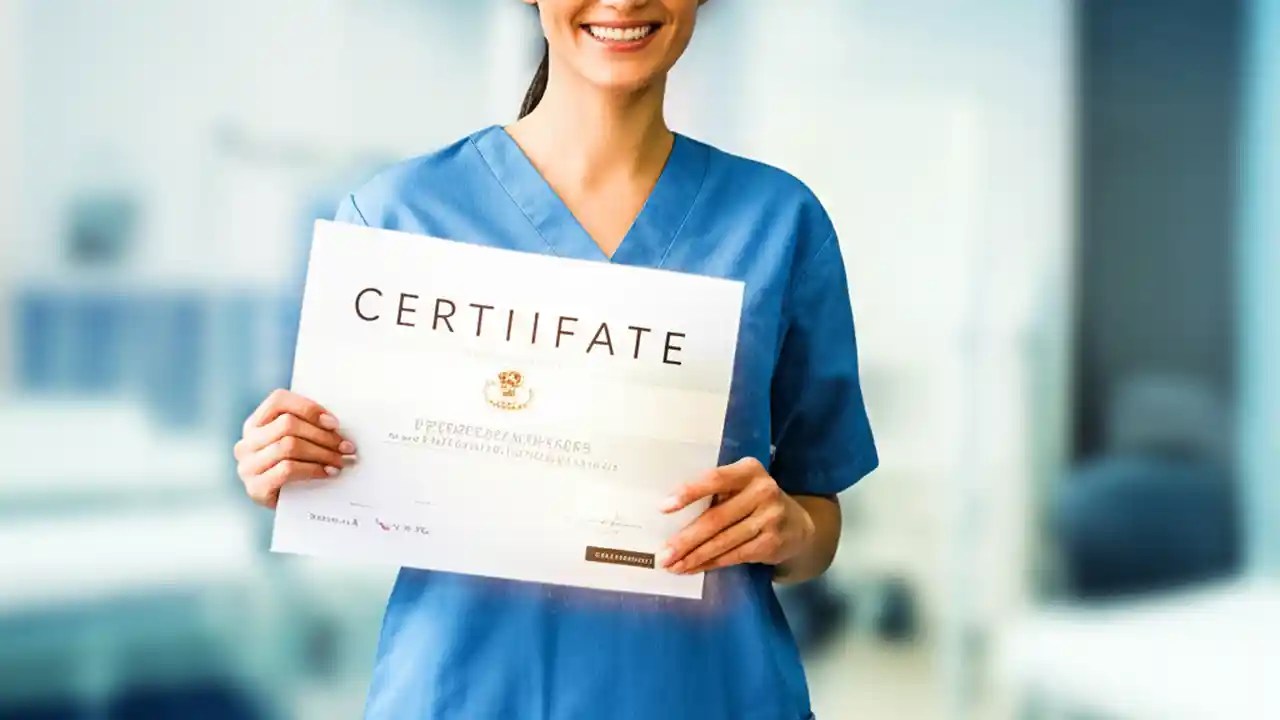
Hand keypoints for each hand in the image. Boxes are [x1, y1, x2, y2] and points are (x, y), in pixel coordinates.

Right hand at [233, 389, 354, 508]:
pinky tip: (328, 472)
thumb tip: (336, 424)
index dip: (308, 408)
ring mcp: (247, 466)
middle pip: (287, 425)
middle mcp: (246, 443)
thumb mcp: (298, 443)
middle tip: (346, 446)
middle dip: (322, 435)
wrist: (287, 509)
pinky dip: (313, 469)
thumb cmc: (296, 468)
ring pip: (288, 446)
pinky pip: (287, 470)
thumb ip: (308, 427)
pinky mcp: (255, 488)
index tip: (334, 423)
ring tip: (341, 460)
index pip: (278, 400)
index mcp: (255, 424)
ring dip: (322, 452)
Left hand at [658, 457, 815, 574]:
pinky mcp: (772, 542)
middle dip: (685, 539)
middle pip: (716, 518)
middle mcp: (762, 490)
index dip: (689, 492)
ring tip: (672, 565)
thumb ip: (715, 492)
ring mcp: (770, 518)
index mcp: (749, 470)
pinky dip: (710, 563)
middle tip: (662, 555)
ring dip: (694, 557)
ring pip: (723, 541)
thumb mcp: (741, 486)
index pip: (715, 479)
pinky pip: (734, 555)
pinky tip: (693, 568)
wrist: (798, 525)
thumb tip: (669, 515)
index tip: (663, 508)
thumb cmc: (754, 501)